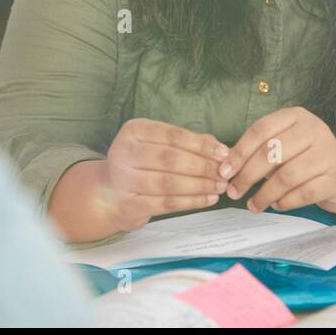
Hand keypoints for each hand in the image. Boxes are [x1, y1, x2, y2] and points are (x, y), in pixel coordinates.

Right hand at [99, 119, 229, 232]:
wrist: (110, 193)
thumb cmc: (144, 163)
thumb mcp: (161, 144)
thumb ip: (190, 142)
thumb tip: (221, 148)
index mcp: (133, 130)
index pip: (172, 135)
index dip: (200, 145)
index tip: (224, 153)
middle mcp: (124, 152)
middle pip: (170, 159)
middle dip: (203, 166)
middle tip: (224, 173)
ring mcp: (123, 180)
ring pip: (169, 183)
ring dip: (200, 186)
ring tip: (220, 187)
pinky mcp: (129, 204)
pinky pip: (166, 203)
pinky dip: (191, 202)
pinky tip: (208, 200)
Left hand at [219, 107, 335, 214]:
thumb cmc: (305, 159)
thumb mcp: (284, 146)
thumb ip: (259, 152)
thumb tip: (227, 168)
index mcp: (296, 116)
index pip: (261, 130)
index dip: (239, 152)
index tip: (224, 172)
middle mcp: (314, 129)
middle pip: (272, 152)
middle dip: (247, 175)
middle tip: (233, 192)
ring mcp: (328, 152)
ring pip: (287, 176)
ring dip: (264, 194)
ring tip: (253, 205)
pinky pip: (304, 193)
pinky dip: (285, 202)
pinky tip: (276, 205)